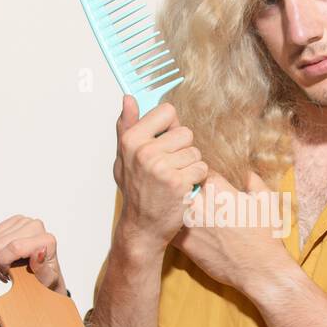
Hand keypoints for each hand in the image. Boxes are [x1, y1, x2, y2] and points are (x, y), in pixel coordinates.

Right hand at [0, 215, 67, 292]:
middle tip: (3, 272)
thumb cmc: (46, 276)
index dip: (4, 263)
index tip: (5, 273)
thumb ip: (43, 268)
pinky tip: (1, 257)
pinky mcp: (15, 221)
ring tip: (2, 266)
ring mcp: (25, 222)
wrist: (46, 271)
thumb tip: (40, 252)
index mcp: (47, 240)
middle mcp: (37, 227)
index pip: (15, 248)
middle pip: (1, 244)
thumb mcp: (47, 279)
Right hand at [113, 95, 207, 254]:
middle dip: (183, 149)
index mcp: (131, 140)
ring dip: (190, 166)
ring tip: (174, 179)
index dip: (171, 128)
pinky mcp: (179, 182)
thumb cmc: (136, 191)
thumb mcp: (124, 157)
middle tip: (169, 167)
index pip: (167, 112)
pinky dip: (196, 179)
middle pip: (186, 132)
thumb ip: (127, 126)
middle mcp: (145, 151)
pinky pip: (202, 168)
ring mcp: (162, 167)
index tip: (164, 142)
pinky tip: (182, 188)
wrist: (142, 228)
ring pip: (196, 152)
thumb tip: (129, 98)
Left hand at [172, 170, 294, 299]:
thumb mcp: (266, 202)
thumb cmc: (265, 235)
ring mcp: (188, 223)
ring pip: (170, 205)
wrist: (259, 269)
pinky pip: (168, 227)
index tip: (201, 180)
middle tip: (192, 197)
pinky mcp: (183, 242)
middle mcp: (199, 202)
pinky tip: (179, 229)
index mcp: (218, 188)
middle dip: (184, 189)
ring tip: (184, 212)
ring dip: (175, 206)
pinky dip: (171, 226)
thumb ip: (254, 183)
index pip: (197, 169)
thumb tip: (247, 174)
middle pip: (180, 185)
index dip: (198, 174)